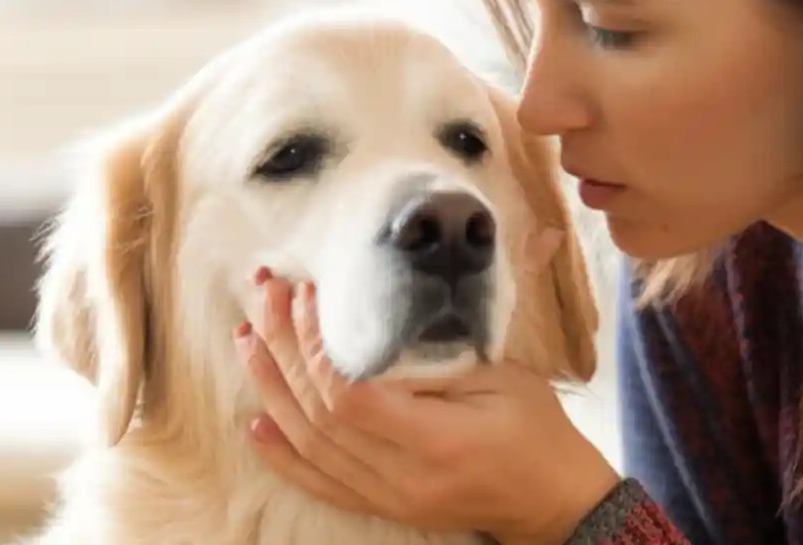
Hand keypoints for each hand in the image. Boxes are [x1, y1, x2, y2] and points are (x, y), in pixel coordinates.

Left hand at [232, 271, 620, 543]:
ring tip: (249, 344)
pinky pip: (321, 483)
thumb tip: (391, 308)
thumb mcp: (505, 378)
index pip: (351, 396)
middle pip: (320, 416)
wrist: (553, 501)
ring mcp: (390, 498)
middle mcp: (404, 478)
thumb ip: (444, 352)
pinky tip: (256, 424)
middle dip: (285, 352)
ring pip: (311, 447)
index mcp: (438, 441)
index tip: (307, 297)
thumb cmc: (537, 430)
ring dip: (273, 392)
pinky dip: (283, 454)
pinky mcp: (384, 506)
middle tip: (265, 301)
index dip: (318, 345)